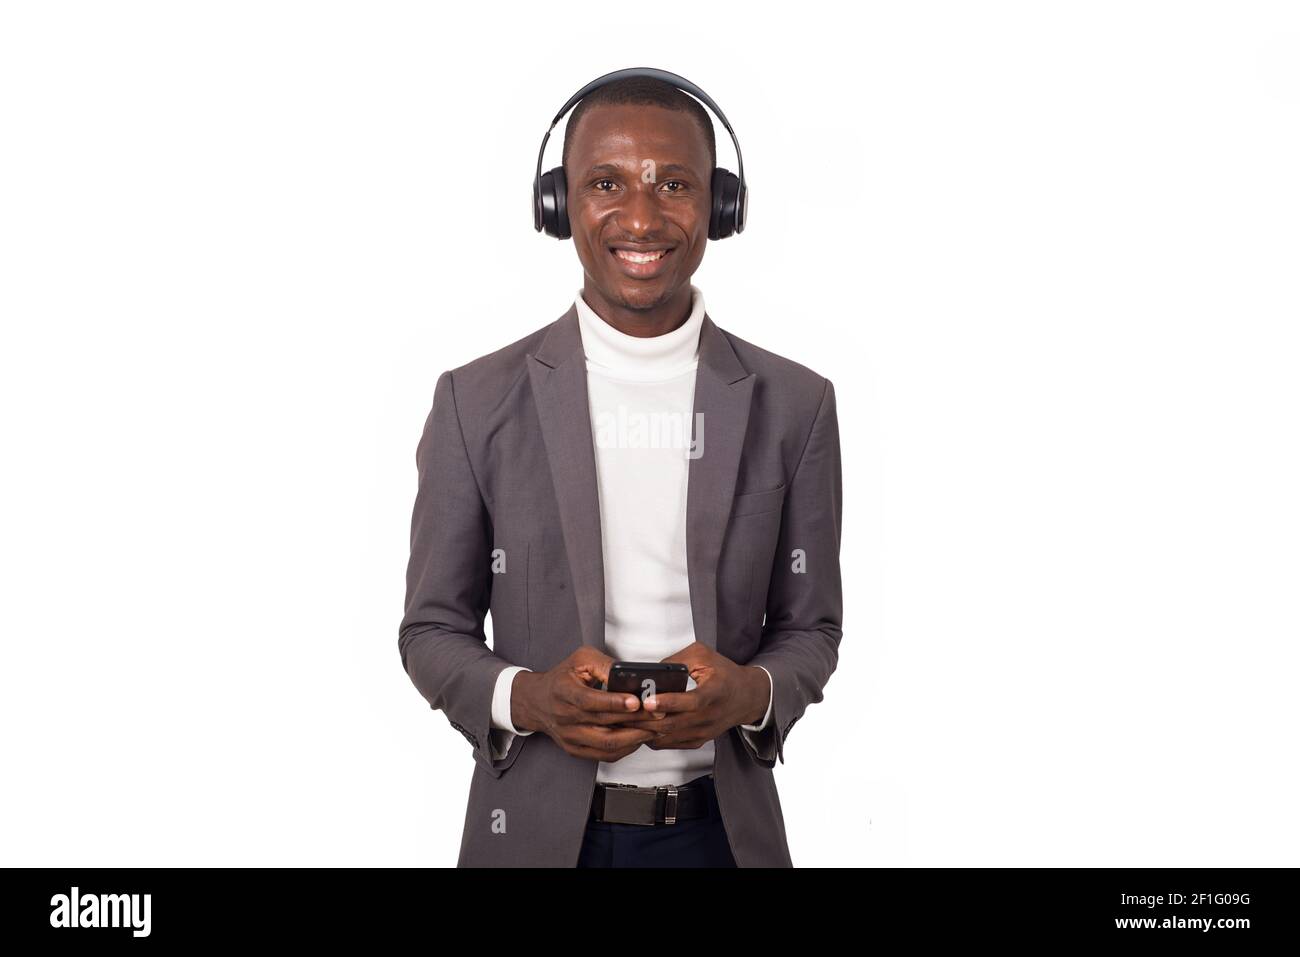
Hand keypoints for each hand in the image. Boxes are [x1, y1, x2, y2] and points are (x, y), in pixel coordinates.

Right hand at [510, 647, 657, 760]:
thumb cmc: (562, 677)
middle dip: (635, 720)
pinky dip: (624, 749)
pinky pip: (603, 755)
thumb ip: (605, 665)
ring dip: (634, 738)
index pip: (590, 701)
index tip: (636, 701)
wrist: (537, 701)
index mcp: (563, 691)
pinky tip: (638, 738)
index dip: (614, 702)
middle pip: (604, 724)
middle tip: (658, 714)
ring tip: (654, 728)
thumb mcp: (581, 659)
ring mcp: (569, 736)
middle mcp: (565, 717)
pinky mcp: (575, 749)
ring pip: (606, 744)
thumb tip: (630, 675)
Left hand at [612, 642, 769, 749]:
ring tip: (625, 719)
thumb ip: (677, 661)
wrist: (746, 697)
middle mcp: (710, 716)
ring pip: (668, 737)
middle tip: (625, 711)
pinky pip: (669, 743)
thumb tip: (651, 672)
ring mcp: (703, 731)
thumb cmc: (724, 674)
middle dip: (645, 718)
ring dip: (645, 729)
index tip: (649, 701)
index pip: (691, 702)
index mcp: (715, 692)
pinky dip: (652, 737)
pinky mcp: (697, 740)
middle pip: (673, 723)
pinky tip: (639, 726)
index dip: (669, 703)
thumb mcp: (703, 655)